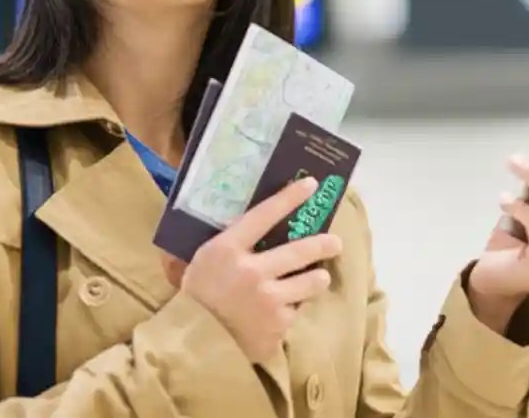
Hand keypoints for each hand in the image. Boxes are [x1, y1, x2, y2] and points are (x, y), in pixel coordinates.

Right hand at [160, 177, 341, 362]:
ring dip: (317, 279)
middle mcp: (252, 271)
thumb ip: (231, 244)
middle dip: (324, 244)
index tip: (311, 184)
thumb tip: (258, 224)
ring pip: (311, 282)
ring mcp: (269, 299)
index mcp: (228, 249)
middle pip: (301, 250)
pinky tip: (282, 313)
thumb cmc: (196, 297)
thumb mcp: (206, 260)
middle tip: (335, 242)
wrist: (193, 344)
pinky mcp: (278, 325)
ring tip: (318, 278)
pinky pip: (295, 310)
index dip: (290, 197)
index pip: (264, 215)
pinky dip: (292, 309)